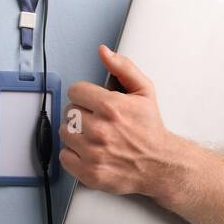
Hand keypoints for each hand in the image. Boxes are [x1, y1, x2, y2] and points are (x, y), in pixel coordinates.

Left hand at [59, 44, 172, 195]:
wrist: (160, 164)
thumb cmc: (150, 128)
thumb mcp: (144, 90)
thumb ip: (123, 67)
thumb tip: (104, 52)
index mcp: (110, 106)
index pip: (74, 91)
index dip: (84, 95)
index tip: (93, 102)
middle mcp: (99, 129)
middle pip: (68, 111)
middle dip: (81, 113)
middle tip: (97, 119)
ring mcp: (93, 152)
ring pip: (64, 132)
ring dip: (76, 133)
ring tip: (93, 135)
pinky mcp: (89, 172)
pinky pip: (64, 156)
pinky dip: (73, 154)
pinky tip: (89, 150)